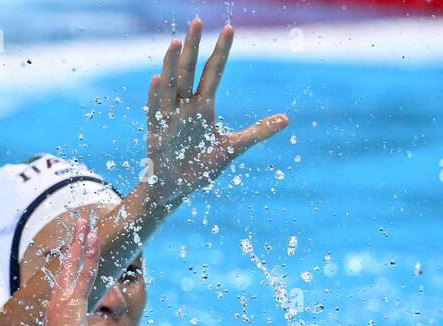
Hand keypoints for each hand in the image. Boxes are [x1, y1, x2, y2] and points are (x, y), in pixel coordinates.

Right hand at [34, 217, 99, 325]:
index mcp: (53, 314)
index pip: (65, 284)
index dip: (70, 266)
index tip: (76, 251)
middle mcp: (56, 303)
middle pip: (67, 267)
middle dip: (75, 244)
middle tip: (81, 224)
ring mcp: (64, 301)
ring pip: (75, 264)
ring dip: (82, 241)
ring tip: (88, 221)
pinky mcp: (74, 303)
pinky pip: (85, 273)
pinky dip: (90, 254)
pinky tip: (94, 237)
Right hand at [144, 19, 287, 207]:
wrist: (177, 187)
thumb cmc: (201, 166)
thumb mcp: (233, 148)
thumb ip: (258, 132)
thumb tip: (286, 119)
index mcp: (204, 107)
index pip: (214, 72)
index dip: (221, 51)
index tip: (229, 28)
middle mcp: (186, 106)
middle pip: (189, 70)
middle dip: (194, 47)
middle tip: (197, 21)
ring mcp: (170, 117)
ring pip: (171, 85)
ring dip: (172, 64)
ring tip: (176, 42)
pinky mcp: (157, 133)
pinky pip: (156, 110)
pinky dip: (157, 96)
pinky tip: (159, 79)